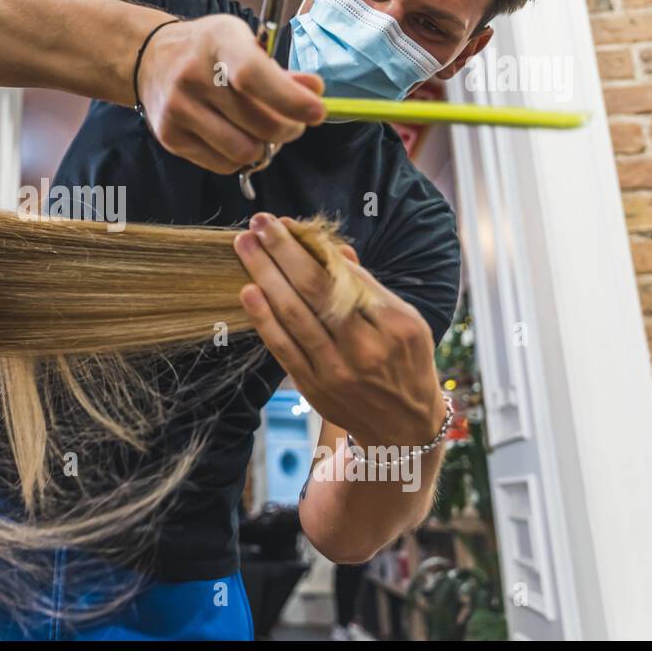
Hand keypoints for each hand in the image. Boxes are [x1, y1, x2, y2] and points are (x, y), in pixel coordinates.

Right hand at [137, 14, 325, 173]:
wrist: (150, 59)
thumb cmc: (207, 50)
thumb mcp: (243, 42)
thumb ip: (279, 71)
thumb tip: (314, 92)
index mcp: (219, 43)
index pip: (254, 76)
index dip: (291, 99)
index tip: (316, 112)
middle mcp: (193, 76)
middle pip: (258, 124)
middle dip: (288, 130)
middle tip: (292, 124)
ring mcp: (178, 110)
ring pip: (243, 151)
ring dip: (264, 148)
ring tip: (263, 132)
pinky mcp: (170, 138)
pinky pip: (222, 164)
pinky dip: (239, 157)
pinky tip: (236, 137)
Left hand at [234, 213, 443, 449]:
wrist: (403, 427)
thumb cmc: (404, 362)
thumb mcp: (406, 321)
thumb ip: (369, 287)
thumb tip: (334, 250)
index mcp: (395, 323)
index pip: (346, 276)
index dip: (310, 246)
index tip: (285, 223)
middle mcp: (366, 347)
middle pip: (315, 289)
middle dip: (283, 251)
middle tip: (258, 222)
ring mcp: (337, 370)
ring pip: (294, 315)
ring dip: (265, 276)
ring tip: (245, 246)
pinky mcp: (314, 387)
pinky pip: (283, 347)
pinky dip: (263, 319)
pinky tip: (248, 292)